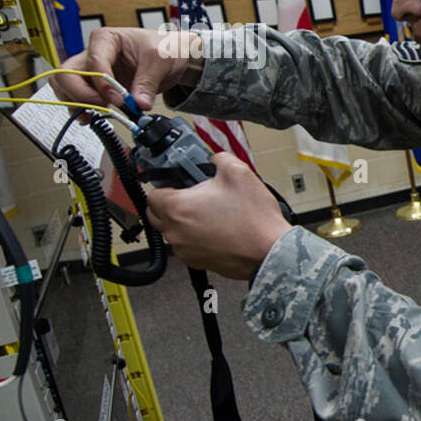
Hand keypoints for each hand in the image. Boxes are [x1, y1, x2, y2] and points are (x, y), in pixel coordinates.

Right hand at [50, 27, 203, 115]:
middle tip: (101, 106)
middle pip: (68, 74)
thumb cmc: (162, 48)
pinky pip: (77, 98)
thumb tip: (138, 103)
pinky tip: (92, 117)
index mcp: (106, 39)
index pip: (93, 62)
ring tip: (94, 115)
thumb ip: (147, 83)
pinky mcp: (96, 88)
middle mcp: (93, 54)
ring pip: (66, 87)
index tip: (118, 99)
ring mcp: (91, 72)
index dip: (102, 84)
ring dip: (77, 103)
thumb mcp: (159, 60)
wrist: (171, 57)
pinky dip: (81, 109)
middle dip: (80, 94)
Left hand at [145, 153, 290, 280]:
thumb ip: (218, 158)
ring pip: (171, 231)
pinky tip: (215, 228)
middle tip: (190, 195)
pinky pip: (186, 246)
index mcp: (178, 208)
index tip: (176, 182)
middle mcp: (175, 232)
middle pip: (156, 215)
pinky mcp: (197, 263)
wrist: (269, 251)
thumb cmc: (254, 218)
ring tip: (207, 211)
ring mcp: (185, 250)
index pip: (151, 195)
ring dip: (182, 221)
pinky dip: (193, 236)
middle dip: (168, 204)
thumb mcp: (237, 172)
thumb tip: (215, 159)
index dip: (163, 185)